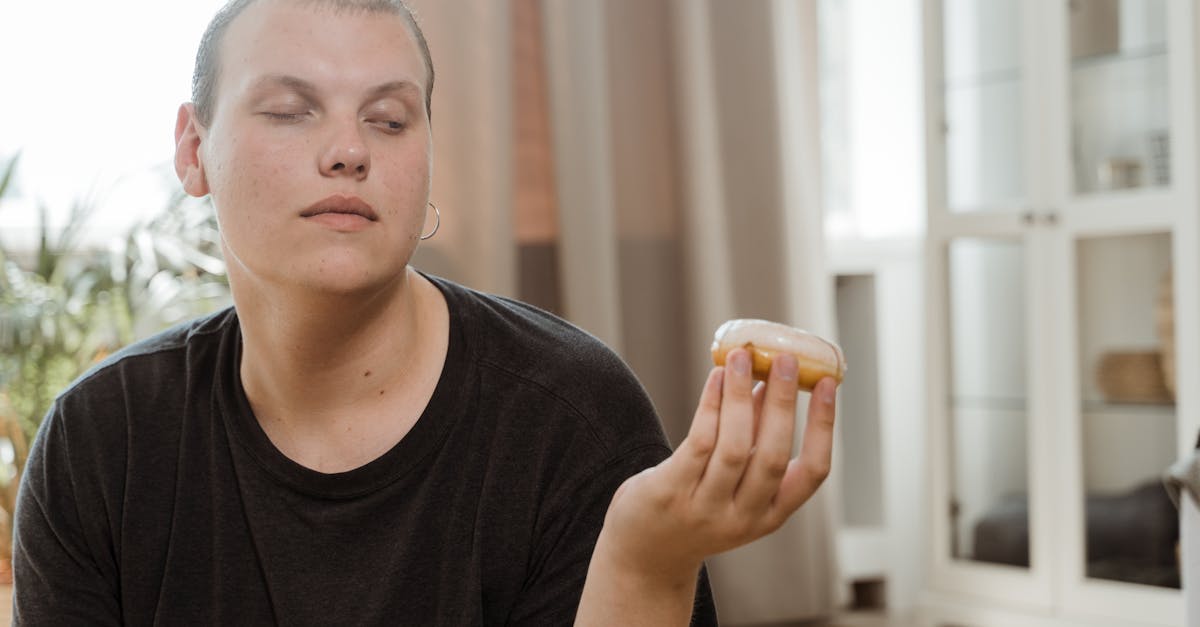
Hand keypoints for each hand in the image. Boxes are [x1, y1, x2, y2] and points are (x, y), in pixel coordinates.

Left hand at [598, 348, 837, 580]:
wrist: (646, 555)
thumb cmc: (697, 508)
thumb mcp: (735, 485)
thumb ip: (753, 440)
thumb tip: (768, 381)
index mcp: (771, 515)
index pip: (812, 472)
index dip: (823, 426)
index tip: (827, 384)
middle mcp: (743, 516)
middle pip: (771, 456)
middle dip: (782, 403)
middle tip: (785, 359)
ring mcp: (705, 508)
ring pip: (733, 447)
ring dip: (741, 396)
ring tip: (743, 357)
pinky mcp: (670, 493)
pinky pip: (698, 442)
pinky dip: (711, 406)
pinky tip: (716, 378)